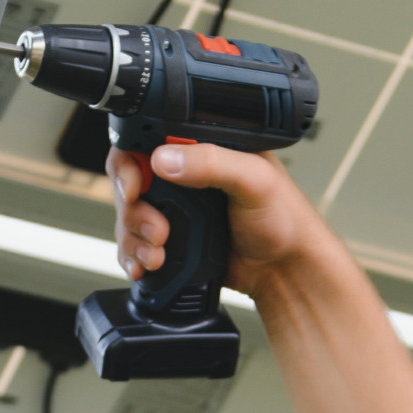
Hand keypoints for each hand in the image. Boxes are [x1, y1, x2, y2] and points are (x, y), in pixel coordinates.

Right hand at [109, 141, 334, 296]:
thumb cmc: (284, 219)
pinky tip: (147, 265)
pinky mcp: (172, 241)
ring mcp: (175, 210)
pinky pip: (135, 245)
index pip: (147, 141)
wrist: (285, 270)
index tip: (135, 187)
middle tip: (158, 229)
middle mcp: (183, 176)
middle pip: (128, 182)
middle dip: (132, 210)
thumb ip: (213, 163)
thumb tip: (166, 157)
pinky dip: (134, 257)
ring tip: (160, 253)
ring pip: (128, 217)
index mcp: (201, 149)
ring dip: (134, 238)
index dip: (130, 163)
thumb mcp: (254, 180)